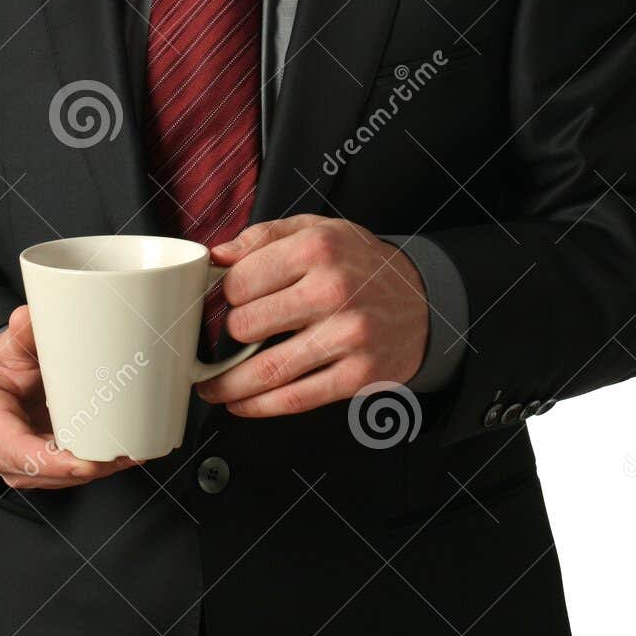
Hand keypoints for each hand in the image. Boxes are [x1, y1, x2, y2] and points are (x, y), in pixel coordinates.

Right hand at [0, 305, 138, 488]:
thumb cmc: (0, 368)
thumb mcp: (8, 348)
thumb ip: (20, 334)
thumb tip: (27, 317)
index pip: (15, 448)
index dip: (50, 461)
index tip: (82, 463)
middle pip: (41, 471)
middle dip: (83, 468)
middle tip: (120, 455)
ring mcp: (16, 465)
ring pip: (57, 479)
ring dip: (94, 471)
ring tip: (128, 454)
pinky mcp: (38, 468)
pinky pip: (65, 475)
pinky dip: (93, 468)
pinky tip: (121, 457)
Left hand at [195, 214, 428, 417]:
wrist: (424, 299)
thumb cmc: (362, 264)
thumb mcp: (318, 229)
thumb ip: (264, 236)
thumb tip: (218, 255)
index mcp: (317, 249)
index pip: (240, 280)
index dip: (224, 295)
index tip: (225, 303)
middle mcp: (332, 290)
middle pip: (246, 325)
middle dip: (227, 337)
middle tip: (228, 339)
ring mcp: (347, 336)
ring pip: (265, 371)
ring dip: (228, 385)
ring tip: (212, 387)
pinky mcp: (358, 375)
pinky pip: (295, 398)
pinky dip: (259, 406)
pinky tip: (242, 403)